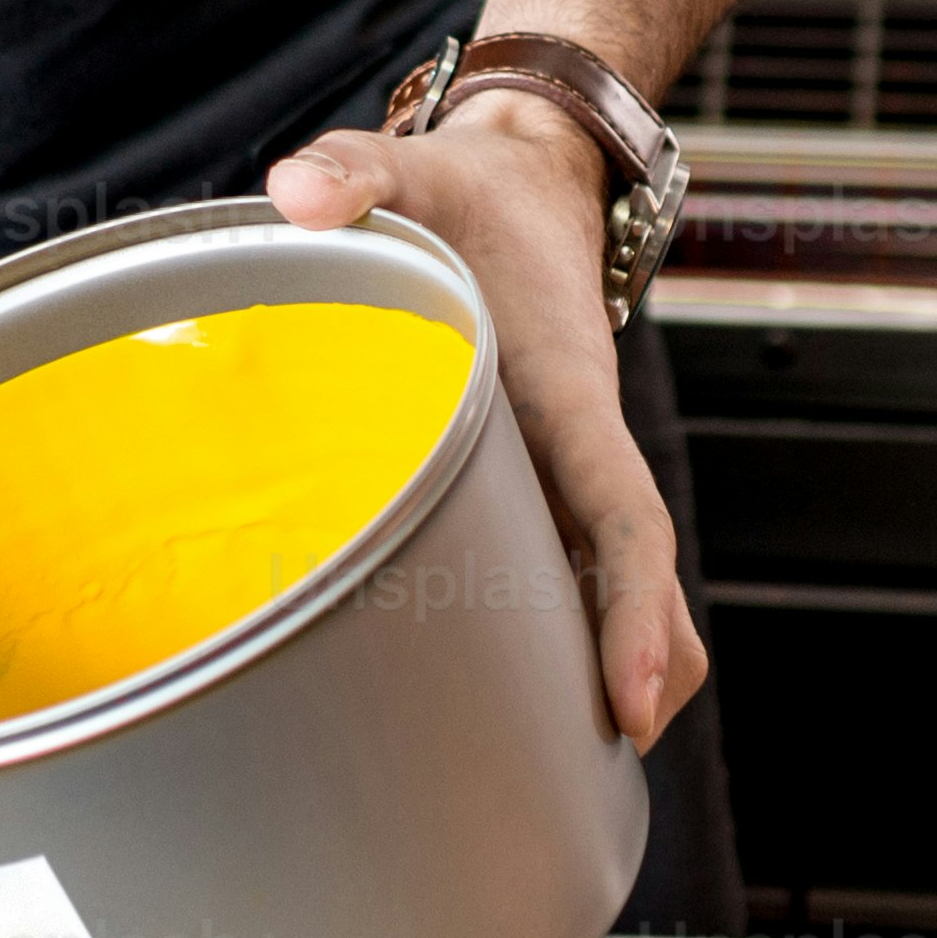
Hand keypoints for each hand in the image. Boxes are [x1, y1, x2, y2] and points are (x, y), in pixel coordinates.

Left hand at [266, 98, 706, 754]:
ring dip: (601, 663)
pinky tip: (506, 694)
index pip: (624, 515)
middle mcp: (579, 444)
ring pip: (609, 580)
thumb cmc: (466, 189)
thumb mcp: (412, 168)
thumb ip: (355, 170)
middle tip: (599, 766)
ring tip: (547, 769)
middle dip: (638, 670)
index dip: (637, 609)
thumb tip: (298, 191)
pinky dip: (562, 629)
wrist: (529, 175)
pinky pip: (565, 561)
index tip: (637, 698)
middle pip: (634, 577)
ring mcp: (562, 466)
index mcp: (567, 392)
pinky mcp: (535, 473)